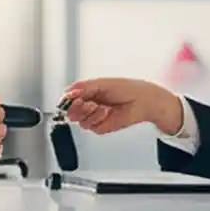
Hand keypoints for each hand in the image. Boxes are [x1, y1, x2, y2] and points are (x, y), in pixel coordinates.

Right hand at [61, 78, 183, 135]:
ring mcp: (94, 117)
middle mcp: (89, 105)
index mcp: (88, 92)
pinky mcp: (101, 126)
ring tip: (98, 106)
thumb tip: (69, 92)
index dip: (67, 99)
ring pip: (79, 120)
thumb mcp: (101, 84)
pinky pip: (91, 126)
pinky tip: (105, 112)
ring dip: (88, 112)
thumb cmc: (126, 89)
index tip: (69, 98)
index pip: (69, 98)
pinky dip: (97, 119)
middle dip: (75, 107)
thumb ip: (83, 88)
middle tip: (82, 102)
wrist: (142, 101)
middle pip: (71, 111)